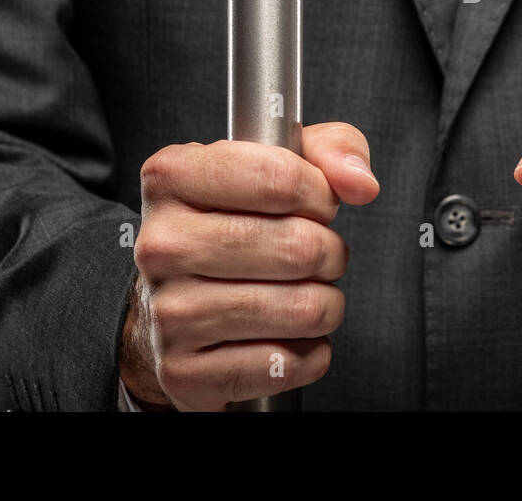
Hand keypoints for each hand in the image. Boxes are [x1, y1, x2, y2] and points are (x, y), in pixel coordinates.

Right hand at [121, 123, 378, 410]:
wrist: (169, 304)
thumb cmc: (231, 225)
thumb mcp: (277, 164)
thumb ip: (330, 150)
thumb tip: (360, 183)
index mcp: (173, 178)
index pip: (279, 177)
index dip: (319, 194)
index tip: (318, 205)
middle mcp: (162, 244)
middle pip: (299, 247)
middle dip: (330, 253)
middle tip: (316, 256)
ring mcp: (169, 312)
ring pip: (302, 309)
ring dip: (326, 304)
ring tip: (305, 294)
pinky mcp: (186, 372)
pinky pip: (286, 364)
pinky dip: (309, 352)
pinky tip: (287, 336)